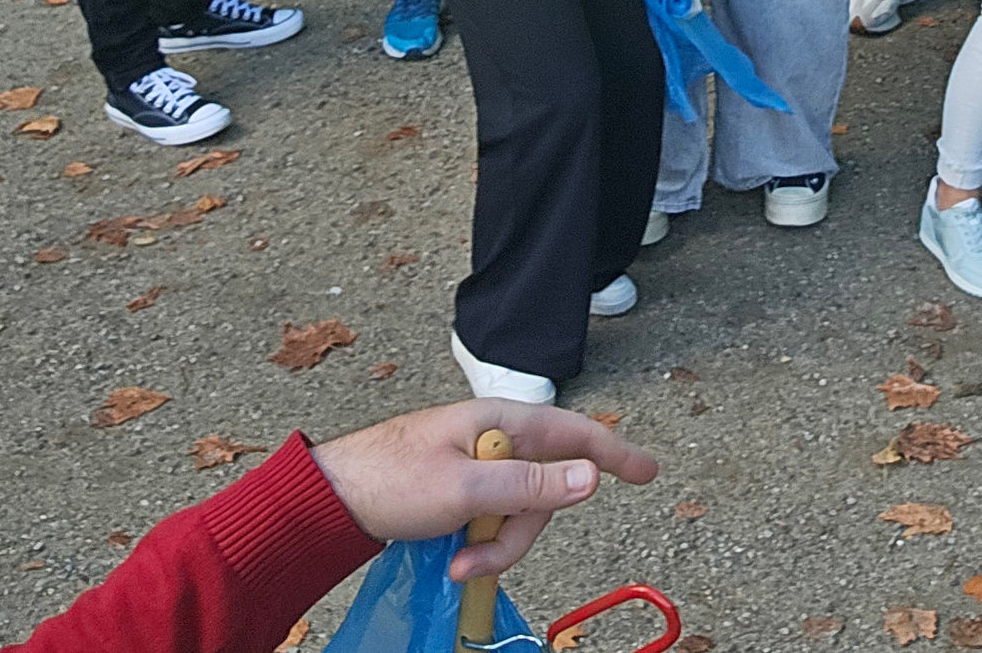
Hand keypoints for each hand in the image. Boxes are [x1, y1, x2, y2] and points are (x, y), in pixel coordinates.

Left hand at [310, 400, 656, 584]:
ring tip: (455, 560)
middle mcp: (498, 438)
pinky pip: (495, 518)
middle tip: (479, 557)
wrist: (332, 497)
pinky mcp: (465, 488)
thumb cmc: (393, 480)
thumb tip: (590, 475)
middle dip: (520, 533)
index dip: (615, 452)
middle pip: (547, 489)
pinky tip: (452, 553)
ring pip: (521, 512)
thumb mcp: (465, 489)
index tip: (649, 471)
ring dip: (494, 545)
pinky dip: (480, 542)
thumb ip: (529, 485)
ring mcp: (481, 463)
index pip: (575, 433)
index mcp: (502, 422)